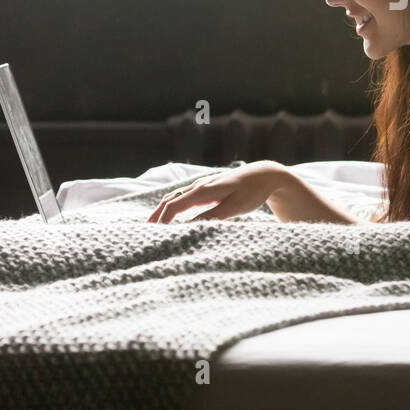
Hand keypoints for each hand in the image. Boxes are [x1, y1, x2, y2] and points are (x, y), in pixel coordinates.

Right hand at [146, 161, 291, 223]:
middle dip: (156, 215)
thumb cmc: (252, 192)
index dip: (162, 220)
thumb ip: (213, 217)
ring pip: (175, 196)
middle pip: (170, 200)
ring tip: (152, 225)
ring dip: (162, 210)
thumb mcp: (235, 208)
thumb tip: (190, 227)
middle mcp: (199, 186)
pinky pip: (183, 196)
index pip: (175, 206)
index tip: (154, 235)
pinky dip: (172, 205)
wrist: (264, 174)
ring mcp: (202, 185)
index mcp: (204, 191)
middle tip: (144, 232)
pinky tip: (171, 215)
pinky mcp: (206, 188)